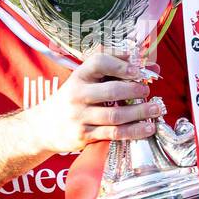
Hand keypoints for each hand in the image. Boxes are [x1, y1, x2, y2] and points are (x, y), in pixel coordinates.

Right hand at [21, 50, 161, 155]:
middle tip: (148, 91)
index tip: (138, 70)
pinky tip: (147, 128)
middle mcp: (77, 94)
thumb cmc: (71, 99)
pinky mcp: (84, 135)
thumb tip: (150, 65)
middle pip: (111, 91)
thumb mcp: (84, 80)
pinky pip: (113, 133)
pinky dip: (133, 131)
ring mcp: (80, 116)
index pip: (99, 62)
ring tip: (156, 110)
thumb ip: (114, 70)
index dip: (120, 64)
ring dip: (140, 112)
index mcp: (79, 75)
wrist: (42, 127)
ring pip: (115, 115)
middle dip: (135, 91)